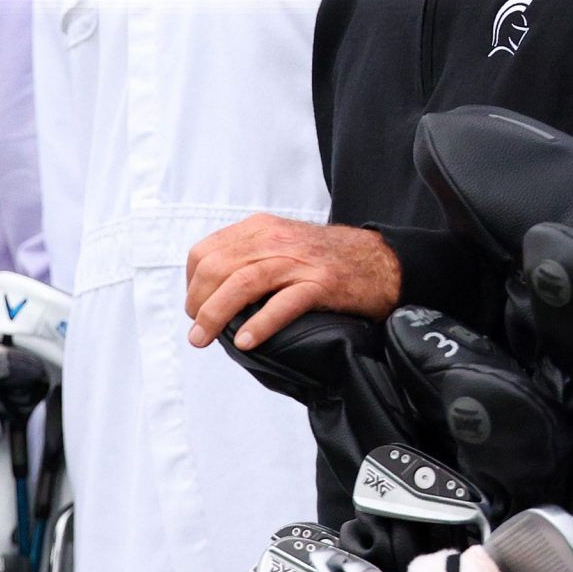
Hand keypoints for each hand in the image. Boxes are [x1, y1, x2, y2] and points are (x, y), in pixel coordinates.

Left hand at [185, 215, 401, 349]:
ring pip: (242, 283)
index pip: (206, 252)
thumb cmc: (324, 261)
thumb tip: (212, 293)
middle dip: (198, 303)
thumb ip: (248, 260)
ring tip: (204, 339)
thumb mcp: (280, 246)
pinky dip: (260, 323)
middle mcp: (274, 240)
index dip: (192, 283)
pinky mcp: (321, 283)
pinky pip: (283, 303)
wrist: (380, 261)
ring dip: (216, 314)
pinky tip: (245, 341)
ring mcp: (298, 261)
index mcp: (259, 229)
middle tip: (197, 332)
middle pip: (218, 268)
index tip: (195, 308)